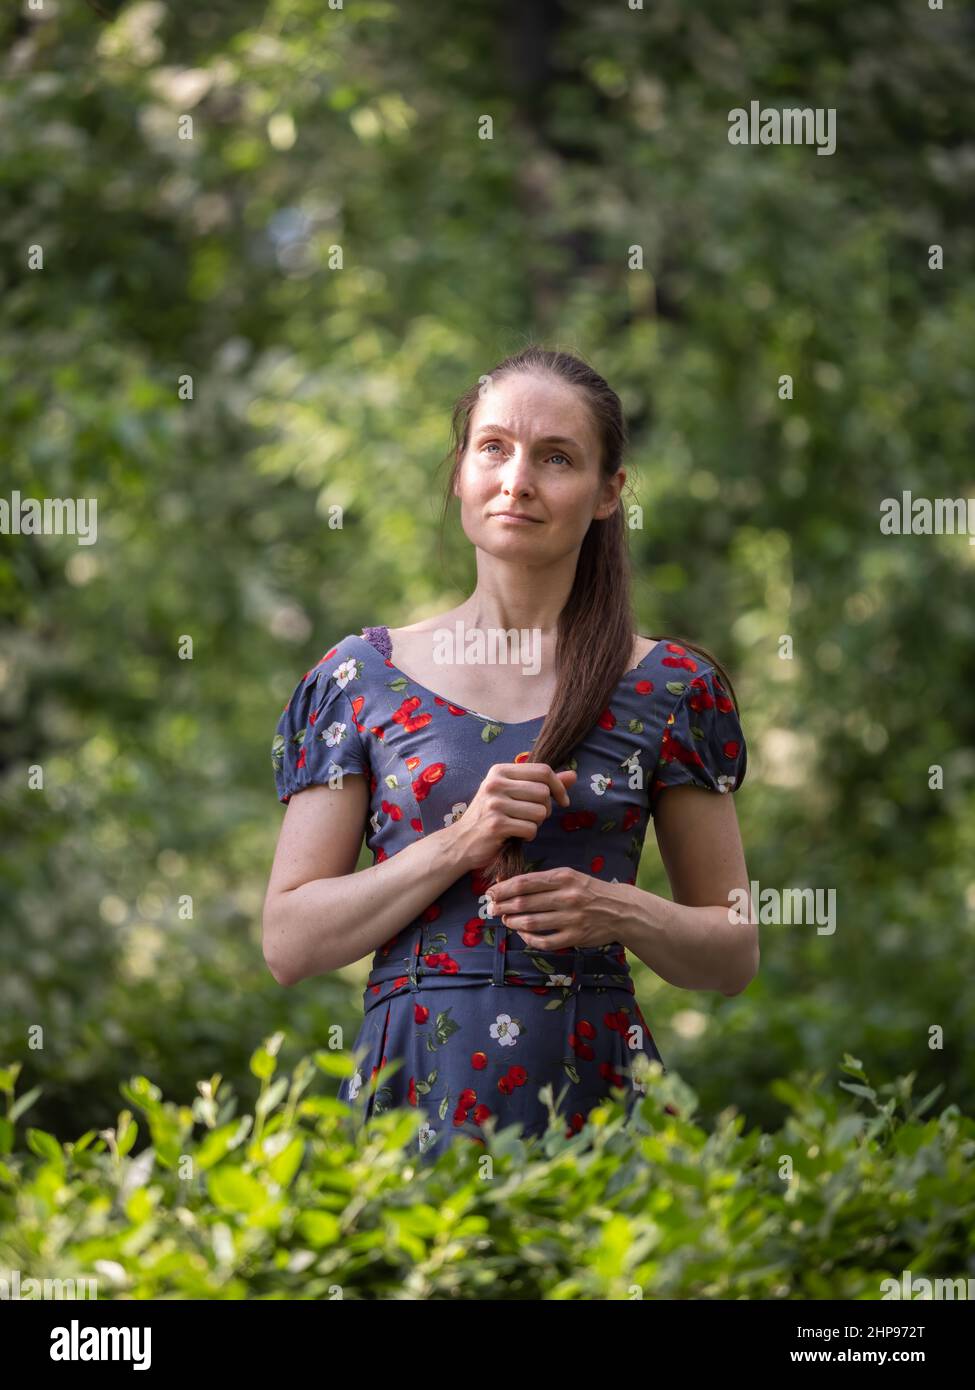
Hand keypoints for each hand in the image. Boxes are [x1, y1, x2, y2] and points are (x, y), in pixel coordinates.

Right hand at [445, 763, 576, 872]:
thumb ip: (542, 784)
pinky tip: (514, 835)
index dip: (559, 786)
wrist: (461, 841)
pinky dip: (528, 835)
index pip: (542, 770)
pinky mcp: (496, 824)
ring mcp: (495, 804)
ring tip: (520, 825)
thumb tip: (573, 775)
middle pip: (544, 792)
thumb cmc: (489, 816)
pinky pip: (531, 829)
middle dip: (545, 808)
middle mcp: (495, 783)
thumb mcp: (512, 793)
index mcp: (500, 770)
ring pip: (540, 812)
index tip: (563, 801)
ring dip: (536, 823)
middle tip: (531, 817)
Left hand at [485, 866, 628, 949]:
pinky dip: (529, 938)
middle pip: (524, 903)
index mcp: (563, 877)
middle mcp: (567, 897)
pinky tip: (523, 933)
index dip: (503, 888)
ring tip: (504, 920)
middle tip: (490, 908)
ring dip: (513, 922)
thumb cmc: (589, 890)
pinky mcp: (575, 937)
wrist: (620, 909)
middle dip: (502, 906)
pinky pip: (545, 941)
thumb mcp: (569, 876)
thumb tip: (509, 885)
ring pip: (532, 923)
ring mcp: (571, 919)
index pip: (525, 883)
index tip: (490, 892)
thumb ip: (543, 881)